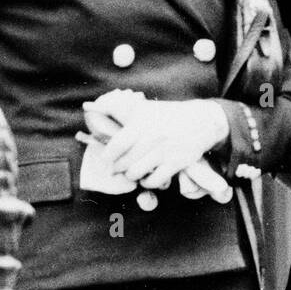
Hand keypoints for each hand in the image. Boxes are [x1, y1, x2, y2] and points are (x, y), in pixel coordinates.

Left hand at [90, 92, 229, 189]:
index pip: (117, 144)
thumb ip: (116, 108)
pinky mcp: (176, 163)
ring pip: (136, 173)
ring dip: (131, 175)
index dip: (108, 155)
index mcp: (142, 123)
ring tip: (132, 172)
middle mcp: (152, 137)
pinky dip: (147, 182)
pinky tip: (147, 176)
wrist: (201, 121)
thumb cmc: (167, 115)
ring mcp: (165, 151)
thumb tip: (89, 107)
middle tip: (117, 168)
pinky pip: (154, 181)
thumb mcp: (143, 108)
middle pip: (124, 162)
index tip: (107, 159)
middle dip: (117, 168)